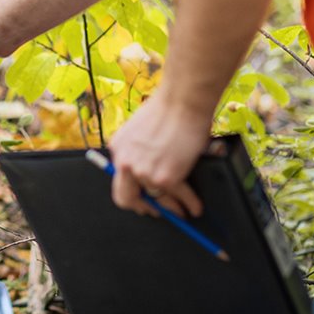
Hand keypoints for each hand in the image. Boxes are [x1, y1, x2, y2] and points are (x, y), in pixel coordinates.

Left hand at [105, 92, 211, 218]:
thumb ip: (138, 150)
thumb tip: (147, 173)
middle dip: (145, 208)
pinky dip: (189, 203)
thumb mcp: (140, 130)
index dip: (132, 195)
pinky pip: (179, 197)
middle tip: (158, 211)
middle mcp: (126, 163)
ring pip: (158, 201)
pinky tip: (195, 207)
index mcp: (118, 149)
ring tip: (182, 213)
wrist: (183, 100)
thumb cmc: (169, 109)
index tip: (143, 201)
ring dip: (173, 209)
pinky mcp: (165, 178)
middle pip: (127, 199)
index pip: (119, 180)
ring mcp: (144, 173)